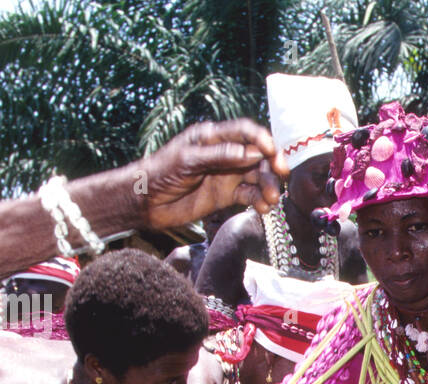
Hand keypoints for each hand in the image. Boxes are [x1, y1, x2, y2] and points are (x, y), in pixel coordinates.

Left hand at [137, 119, 287, 230]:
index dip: (261, 139)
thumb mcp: (188, 160)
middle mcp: (225, 154)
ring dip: (268, 186)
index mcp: (213, 137)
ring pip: (256, 176)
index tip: (271, 152)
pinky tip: (262, 208)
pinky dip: (259, 201)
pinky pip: (250, 195)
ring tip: (271, 199)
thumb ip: (219, 155)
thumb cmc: (161, 173)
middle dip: (271, 165)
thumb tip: (250, 152)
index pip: (244, 132)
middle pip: (257, 155)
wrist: (146, 202)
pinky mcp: (227, 195)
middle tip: (281, 176)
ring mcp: (227, 175)